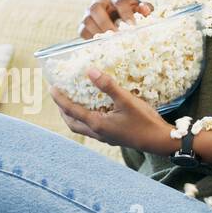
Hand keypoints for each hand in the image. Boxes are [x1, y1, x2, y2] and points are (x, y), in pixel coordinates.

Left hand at [50, 67, 175, 153]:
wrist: (160, 141)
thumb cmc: (144, 121)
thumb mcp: (126, 100)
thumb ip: (107, 85)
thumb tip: (89, 70)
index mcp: (97, 124)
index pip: (71, 111)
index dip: (60, 99)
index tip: (52, 88)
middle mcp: (97, 133)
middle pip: (72, 123)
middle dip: (63, 110)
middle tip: (59, 96)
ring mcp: (105, 137)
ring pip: (81, 128)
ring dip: (73, 116)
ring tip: (72, 103)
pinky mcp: (113, 138)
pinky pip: (92, 129)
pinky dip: (86, 119)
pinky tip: (94, 110)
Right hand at [78, 0, 153, 39]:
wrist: (119, 18)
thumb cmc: (130, 12)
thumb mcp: (139, 9)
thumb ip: (145, 9)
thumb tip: (145, 9)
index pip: (119, 0)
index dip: (126, 13)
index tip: (132, 26)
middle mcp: (99, 1)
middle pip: (96, 8)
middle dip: (106, 23)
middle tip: (116, 35)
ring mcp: (89, 13)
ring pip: (87, 20)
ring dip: (98, 32)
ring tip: (109, 41)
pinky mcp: (84, 25)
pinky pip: (83, 31)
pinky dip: (91, 38)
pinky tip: (102, 43)